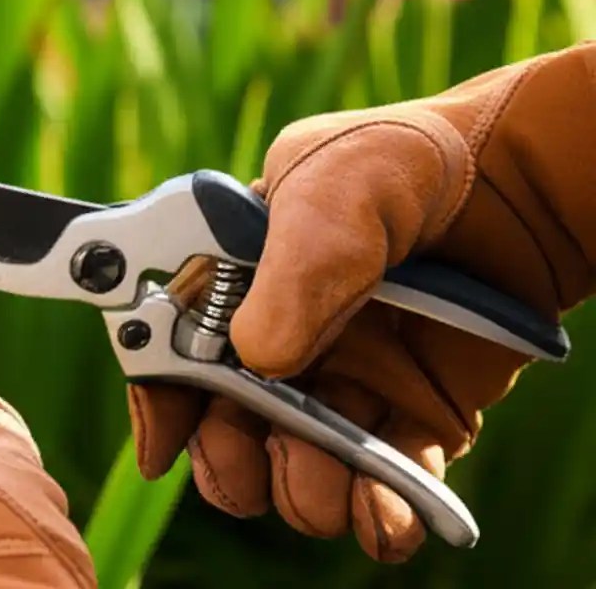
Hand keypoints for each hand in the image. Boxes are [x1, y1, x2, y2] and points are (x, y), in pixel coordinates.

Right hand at [128, 43, 595, 561]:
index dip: (160, 404)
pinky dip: (379, 518)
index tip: (161, 448)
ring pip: (297, 474)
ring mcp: (347, 385)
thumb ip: (293, 269)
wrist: (519, 183)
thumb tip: (259, 357)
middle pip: (225, 433)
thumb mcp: (331, 187)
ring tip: (326, 480)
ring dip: (300, 493)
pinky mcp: (415, 416)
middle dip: (227, 466)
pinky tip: (385, 515)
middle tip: (245, 468)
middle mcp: (282, 344)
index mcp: (234, 286)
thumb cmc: (403, 161)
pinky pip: (385, 488)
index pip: (173, 355)